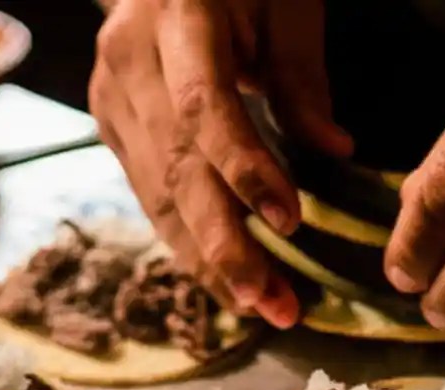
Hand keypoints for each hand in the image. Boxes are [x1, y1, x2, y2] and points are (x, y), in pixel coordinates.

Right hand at [90, 0, 352, 327]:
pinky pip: (148, 192)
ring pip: (156, 194)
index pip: (203, 107)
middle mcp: (128, 60)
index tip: (290, 224)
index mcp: (176, 16)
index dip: (244, 170)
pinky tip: (221, 276)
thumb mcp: (285, 3)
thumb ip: (301, 77)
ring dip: (207, 259)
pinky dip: (185, 238)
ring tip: (259, 305)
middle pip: (175, 168)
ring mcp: (109, 96)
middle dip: (225, 246)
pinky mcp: (108, 122)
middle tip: (274, 304)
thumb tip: (336, 152)